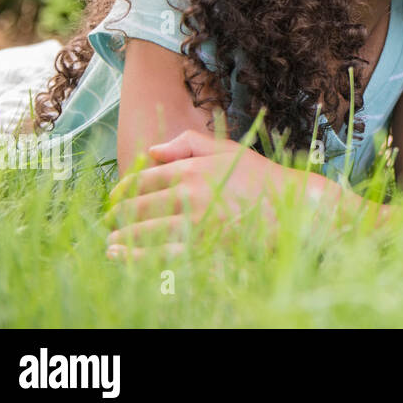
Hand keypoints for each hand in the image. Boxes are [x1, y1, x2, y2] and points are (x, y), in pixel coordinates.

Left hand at [104, 130, 282, 260]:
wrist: (291, 208)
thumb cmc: (260, 177)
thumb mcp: (227, 149)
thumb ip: (188, 143)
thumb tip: (152, 152)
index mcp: (192, 169)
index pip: (143, 179)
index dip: (123, 190)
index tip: (116, 198)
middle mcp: (189, 195)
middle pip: (137, 207)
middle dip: (118, 216)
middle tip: (111, 222)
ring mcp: (194, 224)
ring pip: (142, 234)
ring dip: (121, 239)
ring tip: (112, 243)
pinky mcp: (201, 250)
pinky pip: (158, 256)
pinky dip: (135, 258)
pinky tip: (123, 258)